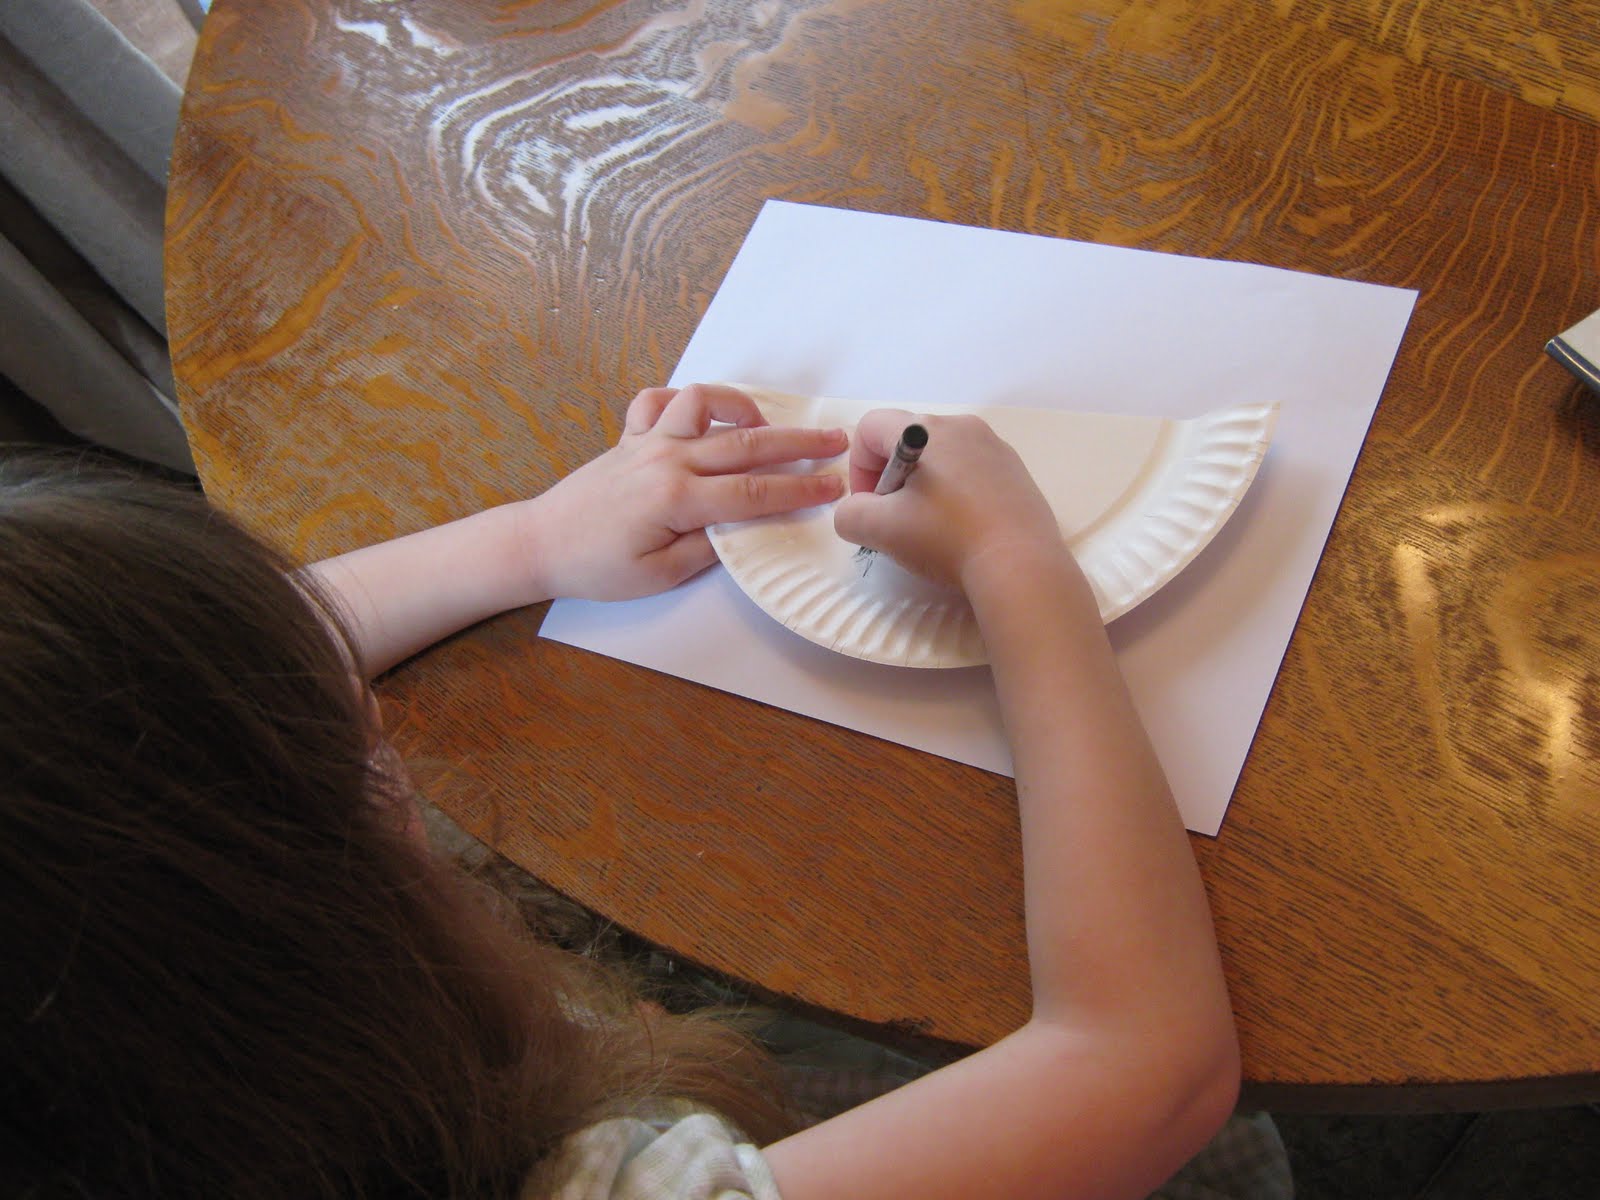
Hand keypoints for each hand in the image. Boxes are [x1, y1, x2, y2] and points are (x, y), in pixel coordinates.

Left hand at [521, 383, 846, 600]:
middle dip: (796, 443)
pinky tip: (703, 415)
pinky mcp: (629, 438)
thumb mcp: (660, 575)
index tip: (836, 486)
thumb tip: (742, 528)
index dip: (800, 489)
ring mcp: (646, 442)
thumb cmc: (596, 567)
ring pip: (704, 404)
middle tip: (833, 441)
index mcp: (676, 498)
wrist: (541, 544)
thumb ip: (707, 547)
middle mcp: (665, 460)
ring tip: (766, 422)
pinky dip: (685, 400)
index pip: (754, 492)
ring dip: (742, 406)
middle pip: (745, 443)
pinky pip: (659, 400)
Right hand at [833, 409, 1067, 590]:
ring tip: (933, 529)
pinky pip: (972, 473)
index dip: (858, 468)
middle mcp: (963, 426)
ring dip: (923, 488)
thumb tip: (858, 511)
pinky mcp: (1017, 472)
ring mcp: (995, 447)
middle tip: (898, 522)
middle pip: (906, 441)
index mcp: (927, 429)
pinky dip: (956, 495)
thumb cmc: (946, 539)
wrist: (1020, 566)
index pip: (870, 428)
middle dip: (891, 479)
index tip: (871, 508)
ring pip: (941, 458)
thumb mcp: (880, 530)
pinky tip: (964, 530)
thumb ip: (849, 514)